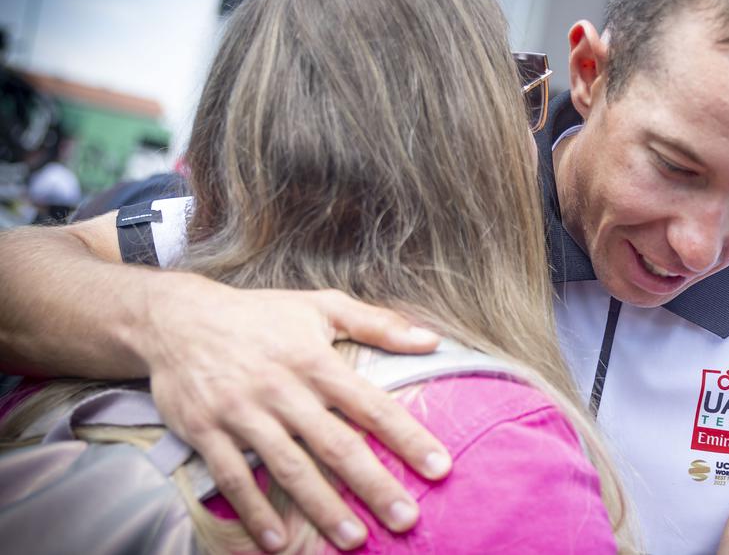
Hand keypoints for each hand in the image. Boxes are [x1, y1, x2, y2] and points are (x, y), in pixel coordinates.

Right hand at [142, 278, 448, 551]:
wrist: (177, 318)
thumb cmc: (260, 315)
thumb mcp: (321, 307)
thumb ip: (379, 324)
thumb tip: (432, 340)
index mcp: (315, 361)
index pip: (371, 405)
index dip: (408, 437)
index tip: (440, 467)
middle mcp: (282, 390)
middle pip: (336, 445)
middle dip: (374, 485)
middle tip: (406, 519)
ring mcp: (242, 413)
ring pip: (289, 468)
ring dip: (323, 507)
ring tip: (354, 539)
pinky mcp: (206, 431)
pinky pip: (233, 477)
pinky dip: (253, 510)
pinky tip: (276, 541)